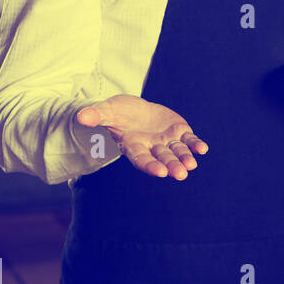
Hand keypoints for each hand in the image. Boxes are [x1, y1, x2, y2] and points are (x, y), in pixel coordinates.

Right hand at [76, 94, 206, 180]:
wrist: (135, 109)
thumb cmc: (117, 112)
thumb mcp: (106, 110)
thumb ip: (96, 115)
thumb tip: (81, 117)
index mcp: (133, 146)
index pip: (142, 159)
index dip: (150, 166)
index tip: (160, 172)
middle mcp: (151, 147)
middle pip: (162, 159)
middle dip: (171, 166)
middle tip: (181, 174)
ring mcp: (166, 141)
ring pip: (177, 152)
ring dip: (185, 158)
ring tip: (192, 165)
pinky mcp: (179, 132)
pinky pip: (188, 140)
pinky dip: (195, 145)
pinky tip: (203, 149)